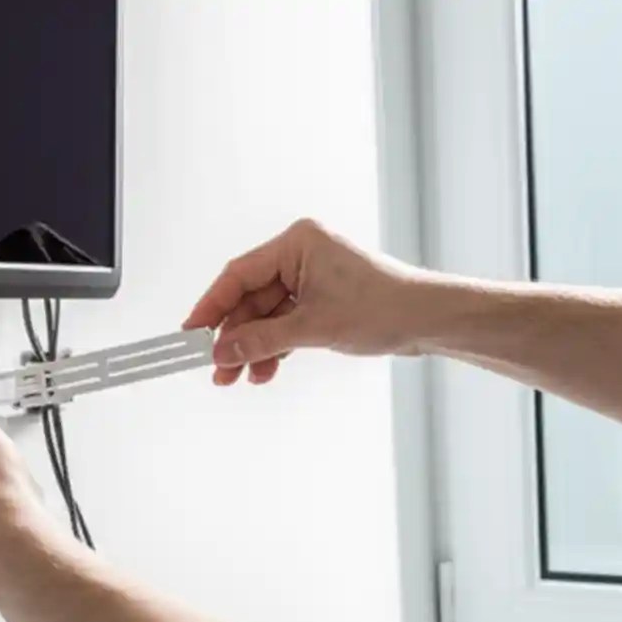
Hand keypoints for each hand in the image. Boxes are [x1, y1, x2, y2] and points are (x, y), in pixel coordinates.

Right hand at [183, 218, 425, 384]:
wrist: (430, 321)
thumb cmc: (384, 307)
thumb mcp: (313, 328)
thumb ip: (261, 340)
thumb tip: (221, 352)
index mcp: (296, 243)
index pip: (238, 275)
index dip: (210, 306)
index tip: (190, 333)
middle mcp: (300, 255)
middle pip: (249, 299)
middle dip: (234, 337)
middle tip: (216, 369)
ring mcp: (310, 278)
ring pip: (265, 316)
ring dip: (252, 347)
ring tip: (238, 378)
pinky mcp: (321, 300)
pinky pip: (284, 323)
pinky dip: (274, 347)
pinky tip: (263, 371)